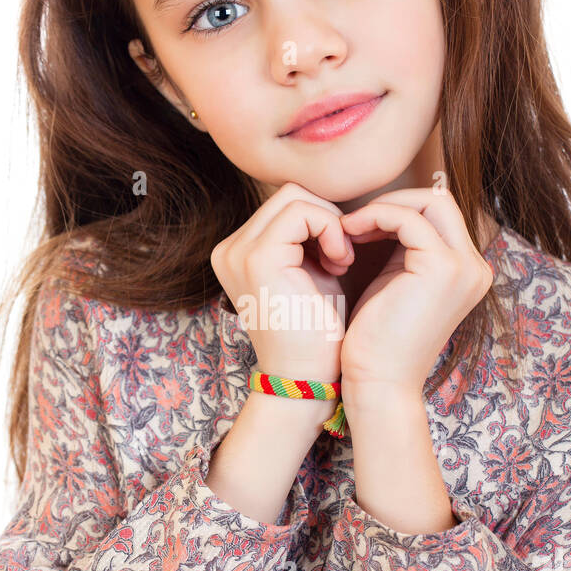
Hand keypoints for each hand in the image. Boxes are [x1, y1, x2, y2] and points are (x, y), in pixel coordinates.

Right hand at [210, 181, 355, 379]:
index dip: (320, 220)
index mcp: (237, 252)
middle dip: (325, 218)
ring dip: (330, 224)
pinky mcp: (257, 257)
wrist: (306, 376)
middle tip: (342, 257)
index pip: (285, 204)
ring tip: (341, 261)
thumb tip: (330, 201)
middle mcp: (229, 248)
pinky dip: (330, 230)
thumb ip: (311, 236)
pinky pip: (303, 212)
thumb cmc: (316, 331)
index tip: (339, 256)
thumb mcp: (311, 271)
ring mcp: (238, 251)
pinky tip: (340, 262)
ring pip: (296, 197)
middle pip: (289, 193)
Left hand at [336, 187, 493, 395]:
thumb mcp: (395, 282)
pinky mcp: (443, 268)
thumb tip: (386, 211)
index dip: (398, 211)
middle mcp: (475, 267)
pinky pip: (407, 219)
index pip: (439, 215)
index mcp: (467, 271)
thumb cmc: (377, 339)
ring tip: (348, 227)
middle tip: (353, 221)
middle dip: (393, 202)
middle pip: (440, 201)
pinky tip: (349, 232)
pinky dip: (375, 217)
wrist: (379, 382)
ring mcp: (464, 267)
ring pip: (428, 202)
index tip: (359, 226)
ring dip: (383, 208)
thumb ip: (401, 248)